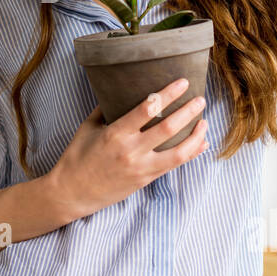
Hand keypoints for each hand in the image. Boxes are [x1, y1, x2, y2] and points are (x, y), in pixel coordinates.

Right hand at [41, 77, 209, 223]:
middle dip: (188, 111)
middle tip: (200, 99)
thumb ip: (106, 109)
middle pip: (168, 128)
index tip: (182, 82)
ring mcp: (141, 168)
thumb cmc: (77, 157)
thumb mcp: (88, 127)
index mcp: (115, 133)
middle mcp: (131, 151)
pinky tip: (201, 143)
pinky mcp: (146, 180)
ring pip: (179, 151)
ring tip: (204, 121)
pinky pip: (174, 165)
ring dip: (196, 135)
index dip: (168, 94)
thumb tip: (121, 89)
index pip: (147, 109)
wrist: (72, 193)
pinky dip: (191, 153)